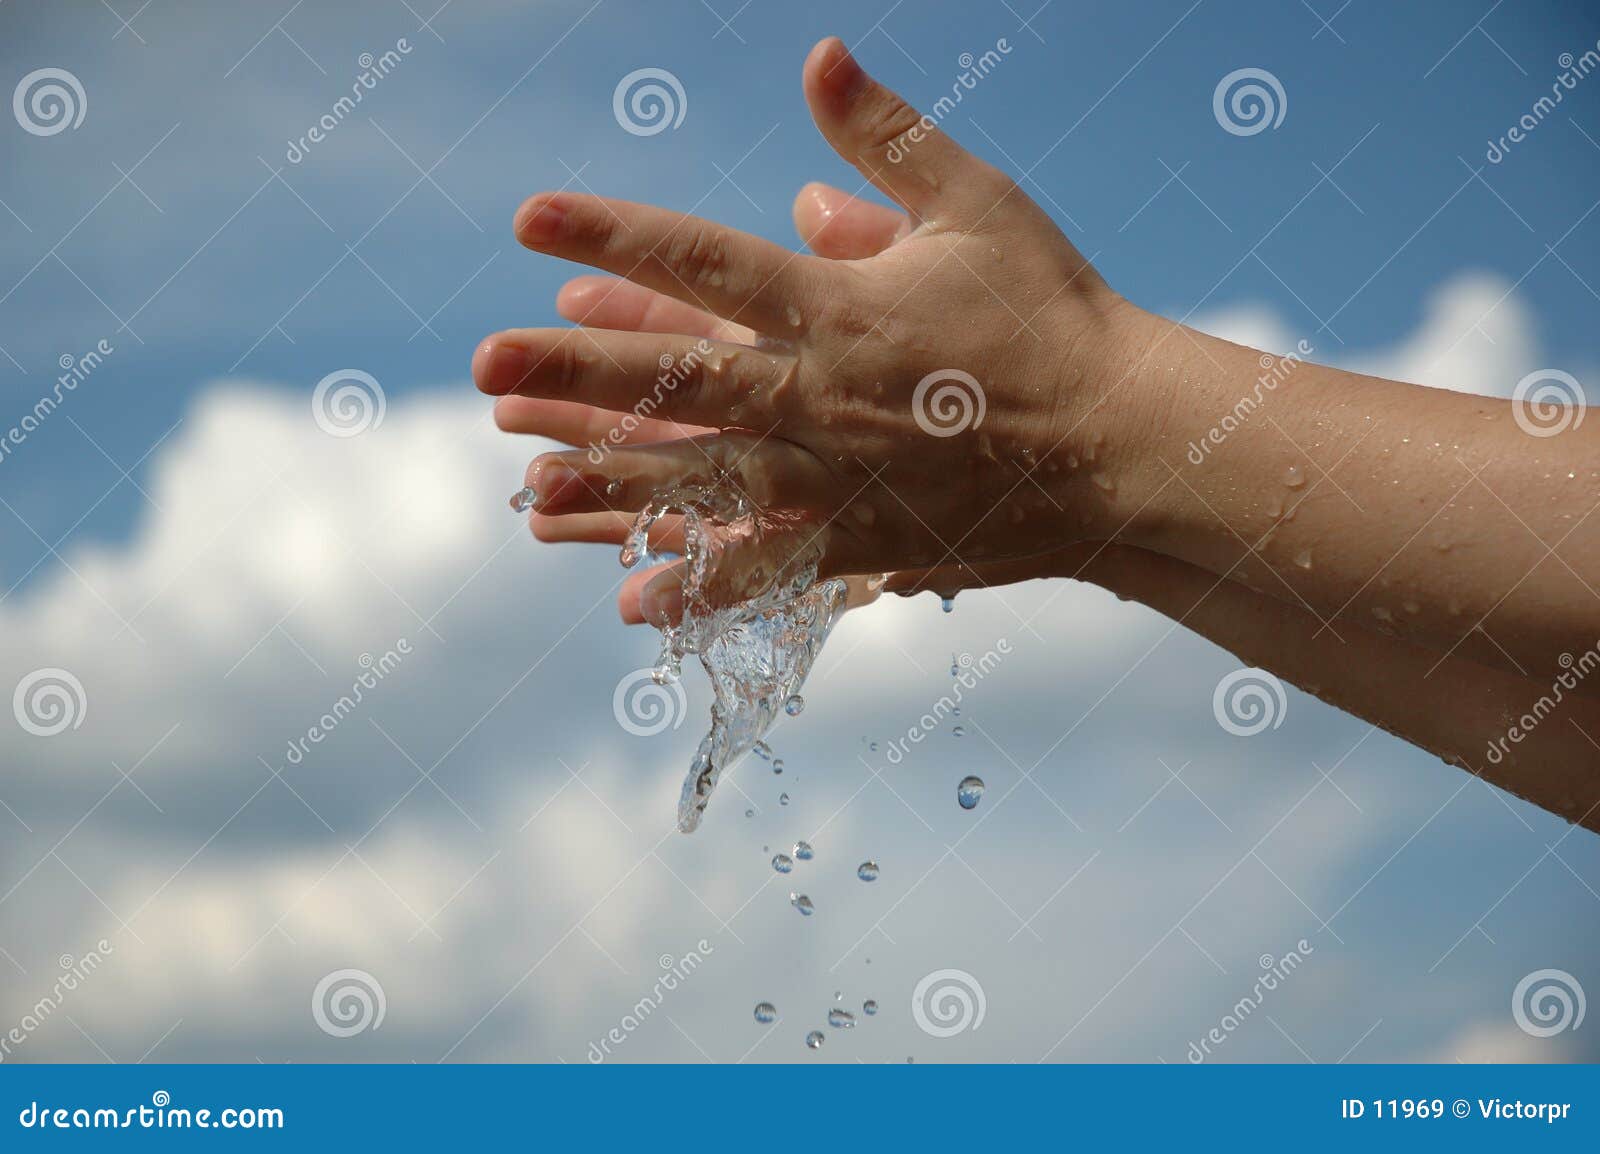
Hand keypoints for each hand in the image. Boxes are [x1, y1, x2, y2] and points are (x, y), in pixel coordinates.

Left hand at [476, 38, 1155, 610]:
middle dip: (576, 374)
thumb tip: (817, 51)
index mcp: (844, 305)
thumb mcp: (980, 204)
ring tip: (525, 488)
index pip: (708, 263)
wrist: (1123, 446)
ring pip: (702, 486)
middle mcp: (824, 398)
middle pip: (679, 384)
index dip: (615, 236)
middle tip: (484, 366)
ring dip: (608, 485)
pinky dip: (697, 588)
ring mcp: (836, 481)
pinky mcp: (860, 544)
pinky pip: (763, 571)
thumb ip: (888, 137)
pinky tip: (627, 601)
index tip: (530, 218)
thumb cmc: (1055, 314)